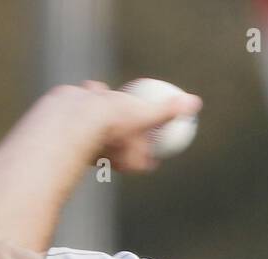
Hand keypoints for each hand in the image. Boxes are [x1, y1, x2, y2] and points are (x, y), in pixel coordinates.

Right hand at [40, 80, 201, 173]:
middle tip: (141, 121)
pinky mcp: (73, 126)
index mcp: (129, 161)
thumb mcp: (148, 114)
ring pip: (102, 126)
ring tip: (115, 99)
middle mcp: (109, 156)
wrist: (72, 120)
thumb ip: (169, 111)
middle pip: (124, 148)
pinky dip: (91, 99)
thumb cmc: (114, 123)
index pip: (145, 162)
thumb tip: (195, 103)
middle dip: (131, 138)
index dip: (152, 157)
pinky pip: (86, 111)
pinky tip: (94, 88)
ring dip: (108, 114)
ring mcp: (90, 142)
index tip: (159, 146)